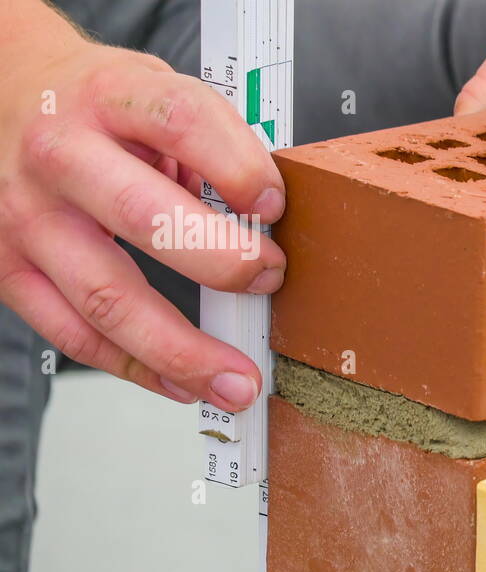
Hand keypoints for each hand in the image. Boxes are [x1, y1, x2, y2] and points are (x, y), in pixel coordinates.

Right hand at [0, 10, 285, 411]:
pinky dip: (137, 368)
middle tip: (270, 281)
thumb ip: (211, 142)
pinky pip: (75, 335)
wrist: (6, 96)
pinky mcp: (9, 268)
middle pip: (144, 217)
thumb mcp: (155, 90)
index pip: (180, 120)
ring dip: (183, 351)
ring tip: (237, 382)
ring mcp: (28, 218)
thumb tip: (269, 216)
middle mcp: (61, 156)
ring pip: (107, 297)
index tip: (276, 203)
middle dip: (223, 262)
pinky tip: (182, 384)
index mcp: (109, 96)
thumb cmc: (98, 105)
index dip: (238, 166)